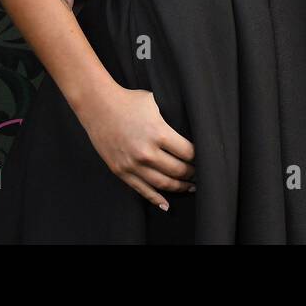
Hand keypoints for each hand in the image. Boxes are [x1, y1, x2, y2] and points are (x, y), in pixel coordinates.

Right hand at [75, 82, 195, 210]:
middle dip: (192, 173)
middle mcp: (146, 152)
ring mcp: (132, 164)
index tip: (206, 158)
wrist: (98, 106)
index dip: (200, 157)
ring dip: (179, 187)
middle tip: (200, 173)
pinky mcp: (120, 171)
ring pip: (162, 184)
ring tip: (190, 187)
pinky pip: (141, 189)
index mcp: (159, 133)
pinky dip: (156, 199)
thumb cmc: (129, 101)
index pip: (188, 153)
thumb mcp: (157, 103)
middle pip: (178, 170)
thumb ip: (173, 117)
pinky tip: (167, 204)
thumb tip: (193, 125)